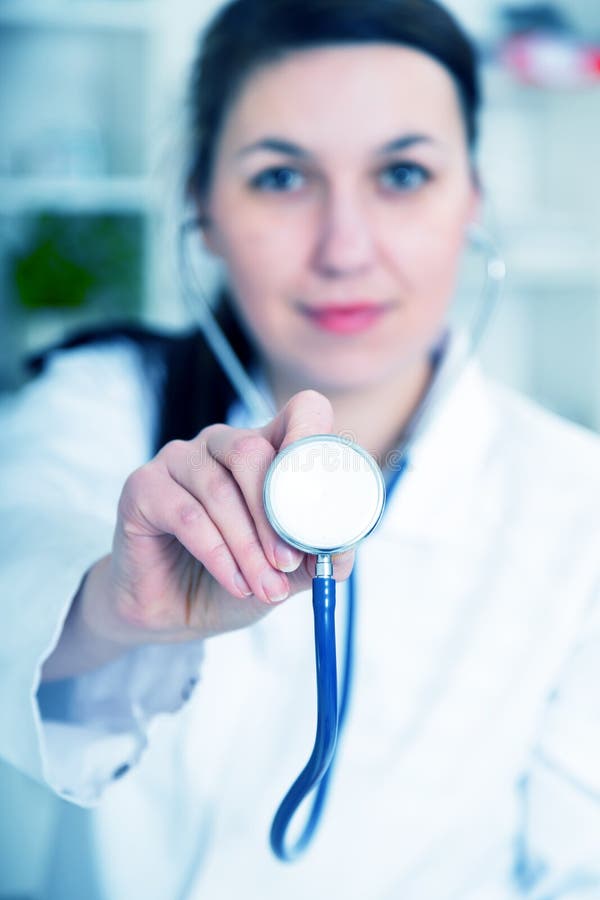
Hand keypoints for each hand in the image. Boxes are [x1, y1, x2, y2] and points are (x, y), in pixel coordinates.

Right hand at [44, 390, 353, 678]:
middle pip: (253, 453)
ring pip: (220, 488)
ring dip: (247, 546)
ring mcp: (178, 459)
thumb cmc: (234, 578)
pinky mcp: (142, 487)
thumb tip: (345, 546)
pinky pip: (185, 514)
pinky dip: (216, 553)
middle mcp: (221, 444)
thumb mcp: (288, 573)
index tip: (324, 488)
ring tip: (265, 587)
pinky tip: (234, 581)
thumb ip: (320, 556)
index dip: (314, 434)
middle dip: (276, 516)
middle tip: (289, 565)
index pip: (300, 412)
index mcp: (266, 450)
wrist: (172, 611)